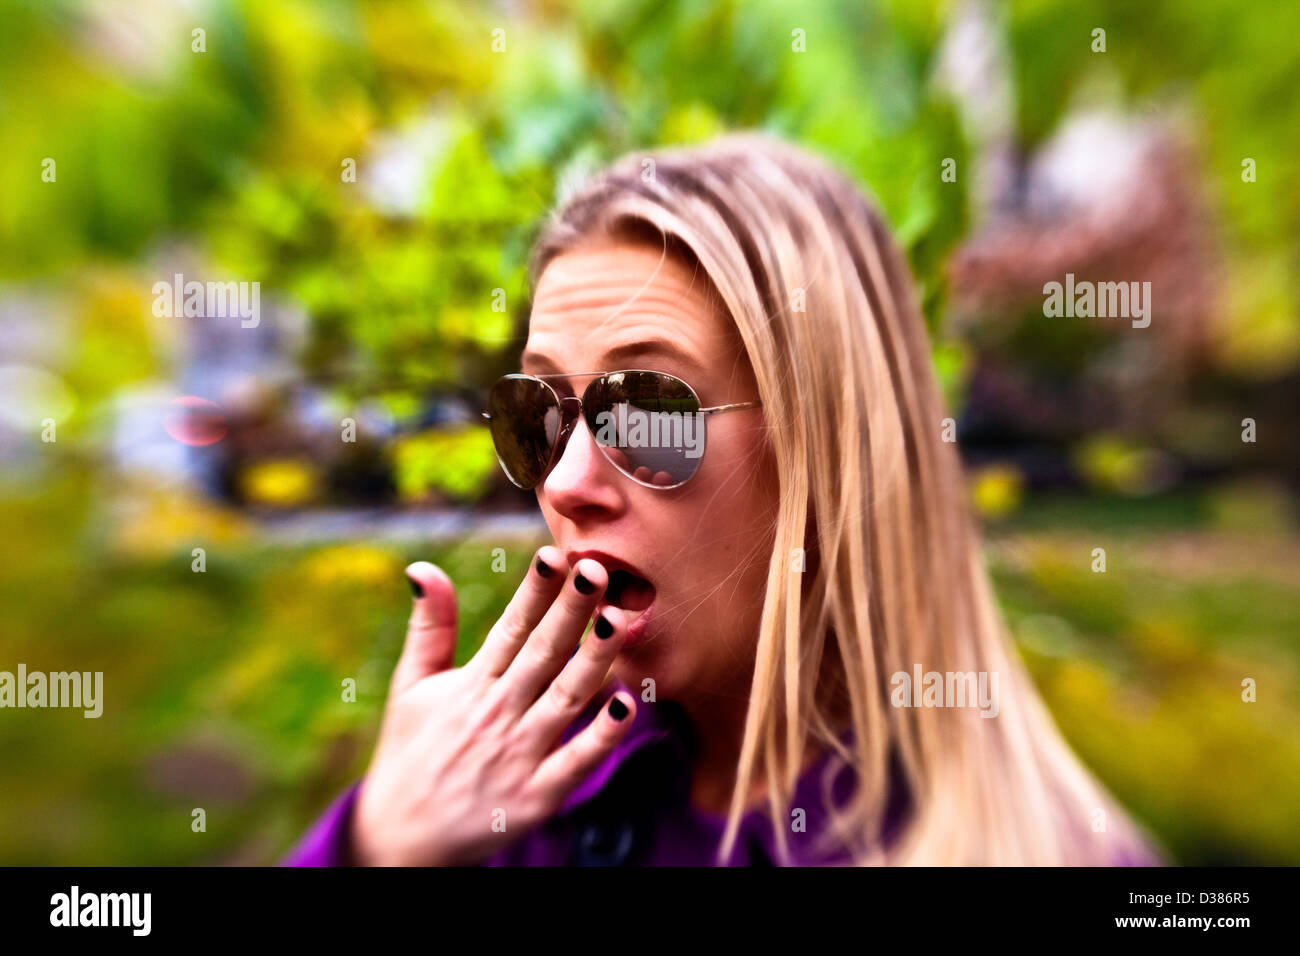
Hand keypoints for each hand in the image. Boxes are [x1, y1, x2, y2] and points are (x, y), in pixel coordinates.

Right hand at [349, 548, 636, 865]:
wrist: (401, 839)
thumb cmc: (412, 752)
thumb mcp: (412, 685)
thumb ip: (430, 626)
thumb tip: (423, 567)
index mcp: (472, 684)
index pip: (510, 628)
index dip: (535, 591)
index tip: (557, 554)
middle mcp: (497, 714)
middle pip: (542, 654)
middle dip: (571, 611)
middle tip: (599, 569)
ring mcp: (519, 755)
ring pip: (565, 699)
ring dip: (595, 659)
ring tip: (620, 620)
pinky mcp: (536, 796)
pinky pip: (576, 762)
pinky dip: (601, 736)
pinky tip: (626, 704)